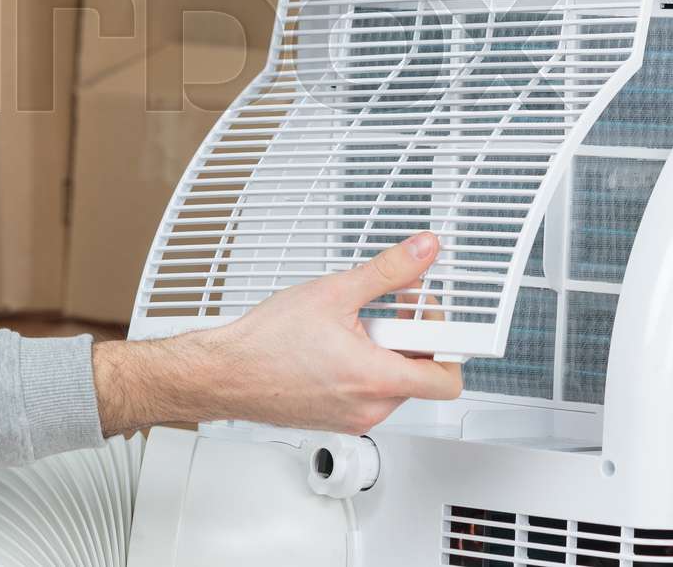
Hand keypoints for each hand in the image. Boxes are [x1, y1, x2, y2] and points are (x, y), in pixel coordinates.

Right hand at [92, 232, 461, 436]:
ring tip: (347, 330)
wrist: (224, 372)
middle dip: (406, 339)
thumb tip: (421, 252)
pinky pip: (366, 395)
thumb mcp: (333, 292)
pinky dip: (360, 370)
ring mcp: (353, 418)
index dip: (446, 340)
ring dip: (382, 354)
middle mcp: (370, 408)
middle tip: (379, 313)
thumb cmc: (266, 341)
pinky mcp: (336, 420)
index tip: (430, 315)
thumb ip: (387, 272)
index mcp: (377, 379)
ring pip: (392, 384)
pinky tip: (330, 348)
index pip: (447, 377)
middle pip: (419, 374)